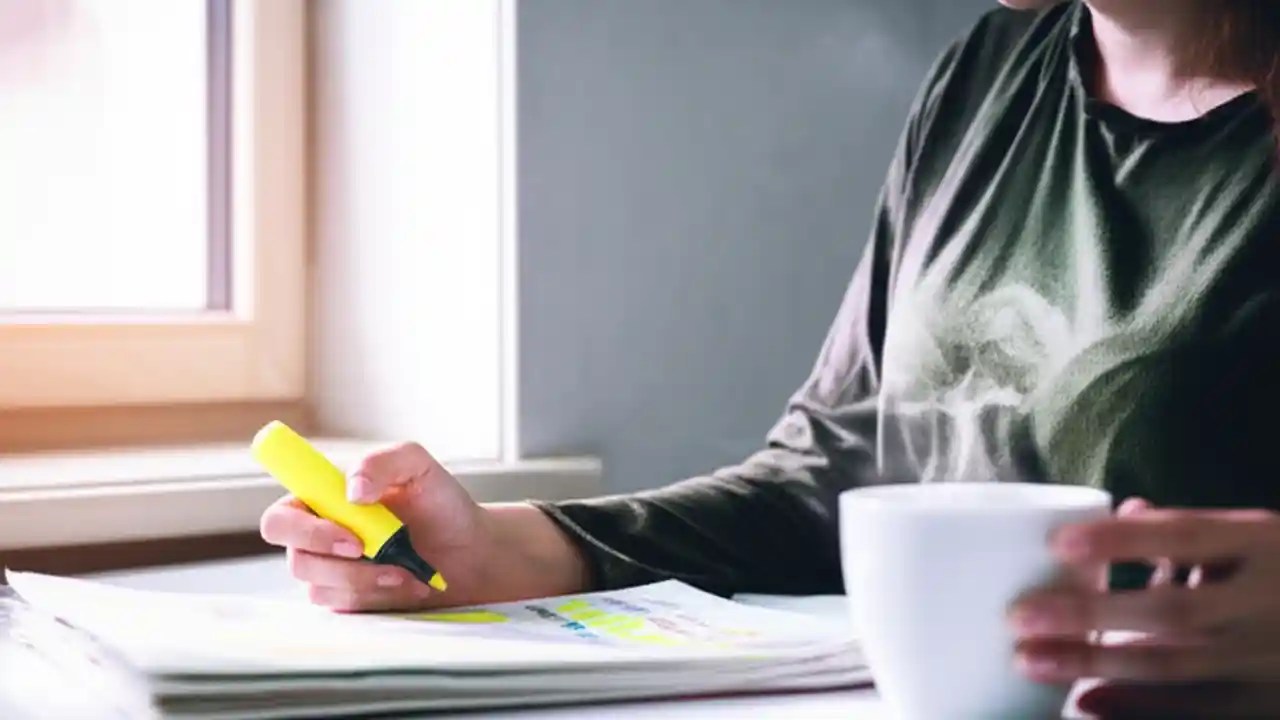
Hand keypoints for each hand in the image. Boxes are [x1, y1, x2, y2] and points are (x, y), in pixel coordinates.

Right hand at [260, 442, 589, 611]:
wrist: (469, 550)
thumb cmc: (441, 504)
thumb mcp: (418, 466)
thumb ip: (382, 462)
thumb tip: (351, 490)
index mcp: (323, 500)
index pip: (280, 518)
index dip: (302, 530)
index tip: (350, 535)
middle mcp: (317, 537)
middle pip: (294, 558)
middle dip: (337, 564)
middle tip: (380, 556)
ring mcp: (330, 573)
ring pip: (321, 587)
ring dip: (368, 580)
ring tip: (408, 569)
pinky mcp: (347, 600)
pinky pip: (345, 606)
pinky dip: (379, 595)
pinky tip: (408, 583)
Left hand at [1008, 498, 1279, 716]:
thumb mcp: (1262, 535)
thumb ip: (1192, 529)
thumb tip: (1126, 509)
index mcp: (1266, 544)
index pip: (1186, 536)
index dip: (1123, 540)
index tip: (1059, 542)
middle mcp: (1265, 603)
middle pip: (1172, 611)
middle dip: (1093, 616)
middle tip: (1020, 614)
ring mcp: (1267, 659)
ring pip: (1175, 666)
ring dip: (1098, 664)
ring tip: (1031, 659)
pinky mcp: (1264, 702)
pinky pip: (1198, 710)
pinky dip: (1138, 710)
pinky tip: (1086, 703)